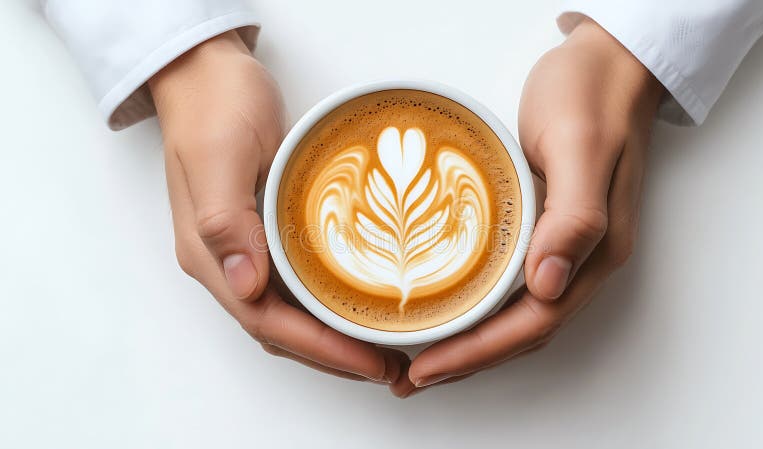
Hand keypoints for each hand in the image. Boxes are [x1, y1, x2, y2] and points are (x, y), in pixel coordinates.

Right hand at [149, 31, 405, 384]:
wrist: (207, 73)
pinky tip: (360, 304)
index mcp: (210, 253)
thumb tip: (245, 284)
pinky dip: (329, 304)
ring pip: (291, 313)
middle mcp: (226, 262)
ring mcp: (245, 249)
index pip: (268, 323)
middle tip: (391, 368)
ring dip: (334, 337)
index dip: (321, 349)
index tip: (370, 363)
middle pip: (283, 330)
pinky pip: (298, 284)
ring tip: (383, 349)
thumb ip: (225, 220)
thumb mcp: (219, 154)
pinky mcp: (265, 231)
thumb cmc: (214, 105)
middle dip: (334, 356)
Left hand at [396, 19, 663, 396]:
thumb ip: (574, 217)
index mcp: (596, 251)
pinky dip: (479, 307)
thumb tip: (548, 286)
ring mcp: (565, 245)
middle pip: (522, 331)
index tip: (426, 370)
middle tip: (410, 379)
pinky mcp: (545, 226)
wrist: (609, 61)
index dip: (478, 354)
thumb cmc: (592, 94)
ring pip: (516, 314)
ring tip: (423, 360)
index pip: (533, 323)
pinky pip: (510, 284)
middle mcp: (582, 259)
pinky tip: (450, 307)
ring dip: (472, 343)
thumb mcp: (581, 146)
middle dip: (467, 361)